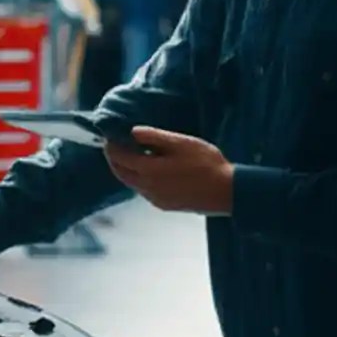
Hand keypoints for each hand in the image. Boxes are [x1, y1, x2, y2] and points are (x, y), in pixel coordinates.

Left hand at [104, 126, 234, 215]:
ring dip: (126, 169)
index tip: (109, 135)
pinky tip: (148, 170)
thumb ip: (155, 137)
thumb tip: (133, 132)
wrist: (226, 192)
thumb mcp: (181, 143)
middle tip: (113, 145)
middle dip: (114, 159)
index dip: (112, 146)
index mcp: (149, 171)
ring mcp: (155, 199)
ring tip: (129, 155)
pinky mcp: (164, 205)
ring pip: (132, 183)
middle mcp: (147, 188)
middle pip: (121, 173)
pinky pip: (143, 190)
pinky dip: (138, 178)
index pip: (120, 158)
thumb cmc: (206, 163)